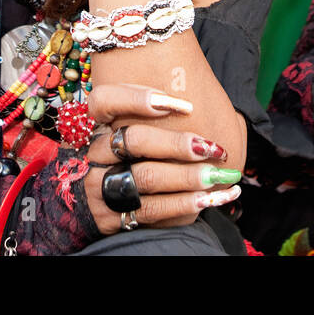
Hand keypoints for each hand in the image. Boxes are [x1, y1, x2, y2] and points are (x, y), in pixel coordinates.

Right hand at [83, 83, 239, 234]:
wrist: (101, 207)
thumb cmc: (134, 161)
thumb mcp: (132, 133)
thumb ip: (159, 116)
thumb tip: (204, 103)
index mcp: (99, 125)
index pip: (103, 100)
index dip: (136, 97)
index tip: (181, 105)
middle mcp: (96, 154)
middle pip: (133, 140)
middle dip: (177, 143)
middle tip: (208, 146)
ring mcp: (99, 187)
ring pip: (146, 177)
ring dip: (187, 176)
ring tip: (217, 175)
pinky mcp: (110, 217)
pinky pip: (153, 209)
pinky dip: (187, 203)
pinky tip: (212, 197)